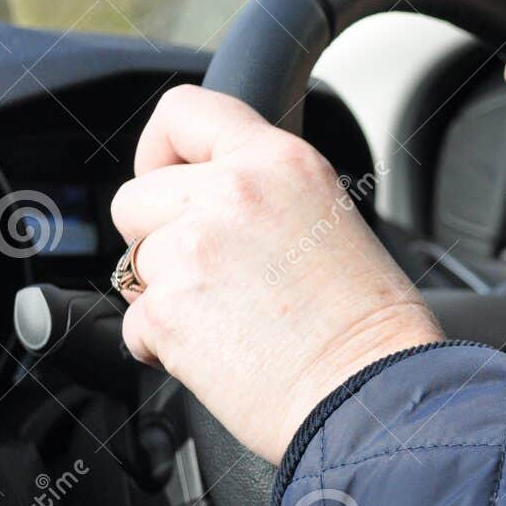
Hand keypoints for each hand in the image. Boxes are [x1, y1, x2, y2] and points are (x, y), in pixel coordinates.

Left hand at [111, 86, 442, 463]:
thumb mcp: (330, 218)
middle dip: (157, 239)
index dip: (158, 151)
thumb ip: (265, 194)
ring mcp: (193, 251)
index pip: (183, 112)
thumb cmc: (370, 328)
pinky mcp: (168, 312)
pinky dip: (163, 348)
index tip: (163, 178)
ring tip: (226, 323)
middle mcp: (231, 194)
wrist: (373, 394)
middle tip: (210, 277)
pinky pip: (134, 324)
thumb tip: (208, 202)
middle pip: (136, 198)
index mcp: (278, 163)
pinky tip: (219, 357)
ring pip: (132, 264)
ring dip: (163, 296)